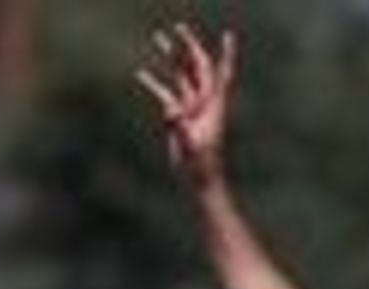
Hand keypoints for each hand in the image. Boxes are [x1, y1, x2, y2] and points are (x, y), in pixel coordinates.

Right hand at [135, 22, 236, 186]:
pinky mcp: (178, 117)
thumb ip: (180, 125)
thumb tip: (169, 108)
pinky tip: (140, 73)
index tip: (228, 35)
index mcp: (214, 105)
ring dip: (170, 57)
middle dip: (189, 46)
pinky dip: (153, 83)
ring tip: (158, 38)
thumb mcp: (191, 145)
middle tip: (178, 27)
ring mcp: (190, 108)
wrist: (199, 180)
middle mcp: (203, 102)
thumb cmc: (202, 166)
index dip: (226, 55)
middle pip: (197, 67)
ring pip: (180, 76)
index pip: (221, 74)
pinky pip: (165, 94)